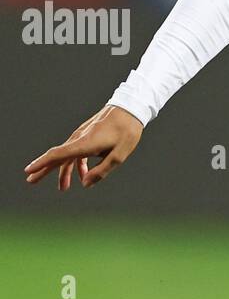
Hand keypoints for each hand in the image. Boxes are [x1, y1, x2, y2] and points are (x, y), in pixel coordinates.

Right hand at [24, 105, 143, 190]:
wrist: (130, 109)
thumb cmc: (126, 132)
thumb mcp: (119, 156)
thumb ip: (101, 171)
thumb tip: (85, 184)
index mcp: (84, 144)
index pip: (57, 155)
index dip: (42, 164)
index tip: (28, 171)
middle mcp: (79, 139)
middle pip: (57, 156)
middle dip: (43, 170)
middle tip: (30, 181)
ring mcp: (82, 136)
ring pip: (67, 156)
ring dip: (64, 172)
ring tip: (63, 188)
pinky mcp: (87, 136)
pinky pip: (77, 152)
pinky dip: (77, 164)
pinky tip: (82, 175)